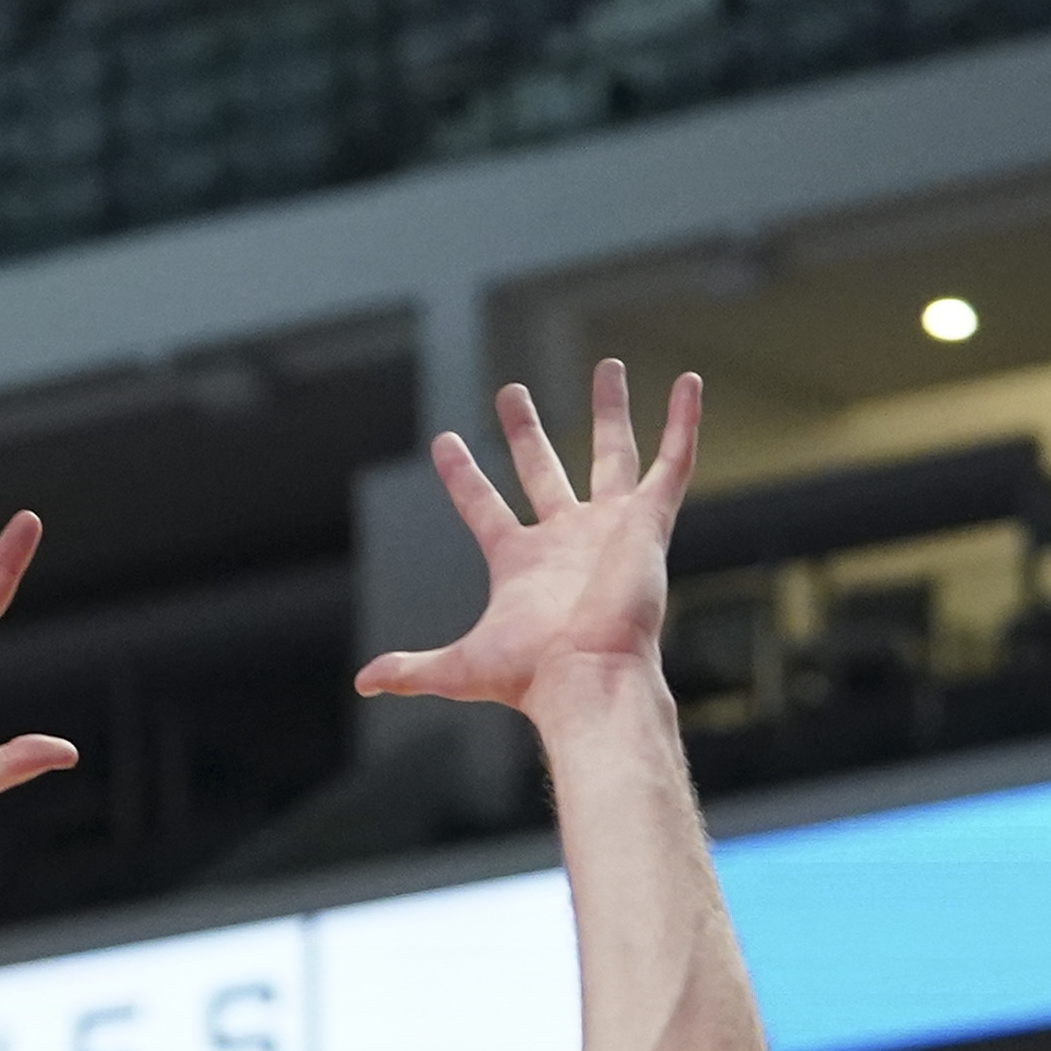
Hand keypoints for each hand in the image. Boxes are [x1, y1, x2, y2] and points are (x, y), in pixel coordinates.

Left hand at [357, 361, 697, 716]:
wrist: (589, 677)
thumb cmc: (532, 676)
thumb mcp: (459, 668)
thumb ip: (411, 671)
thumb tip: (362, 683)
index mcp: (521, 563)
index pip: (482, 507)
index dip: (462, 475)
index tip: (444, 441)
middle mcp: (567, 540)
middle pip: (543, 471)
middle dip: (526, 432)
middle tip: (511, 392)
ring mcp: (610, 529)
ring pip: (612, 456)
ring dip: (610, 412)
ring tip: (607, 367)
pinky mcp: (649, 522)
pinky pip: (673, 463)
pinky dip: (684, 424)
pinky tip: (687, 384)